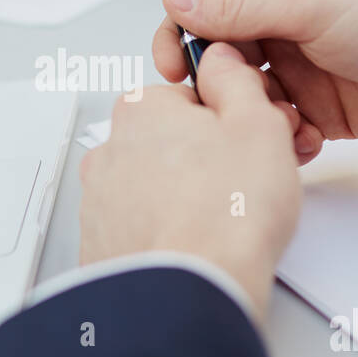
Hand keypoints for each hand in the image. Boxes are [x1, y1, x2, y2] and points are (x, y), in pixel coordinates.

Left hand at [79, 44, 304, 319]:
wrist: (188, 295)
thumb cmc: (225, 217)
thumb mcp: (257, 124)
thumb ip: (236, 80)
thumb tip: (223, 61)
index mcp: (141, 108)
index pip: (191, 99)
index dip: (231, 122)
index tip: (251, 144)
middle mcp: (109, 150)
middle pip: (171, 143)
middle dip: (206, 160)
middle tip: (244, 187)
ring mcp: (100, 201)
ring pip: (155, 187)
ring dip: (184, 198)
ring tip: (220, 225)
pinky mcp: (100, 246)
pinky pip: (141, 229)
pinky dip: (166, 235)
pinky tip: (194, 248)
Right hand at [153, 0, 357, 155]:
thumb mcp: (312, 6)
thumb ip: (240, 11)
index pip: (204, 9)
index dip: (180, 37)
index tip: (172, 69)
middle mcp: (283, 27)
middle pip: (219, 60)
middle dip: (217, 87)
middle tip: (233, 104)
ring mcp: (302, 71)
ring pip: (246, 100)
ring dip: (254, 116)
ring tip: (285, 122)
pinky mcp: (321, 112)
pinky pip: (280, 130)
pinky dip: (283, 140)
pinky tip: (307, 141)